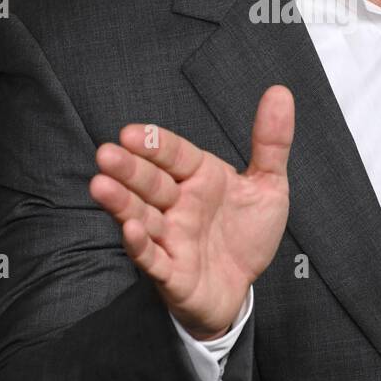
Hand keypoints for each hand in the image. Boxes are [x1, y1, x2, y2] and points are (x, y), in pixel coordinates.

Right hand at [88, 85, 293, 339]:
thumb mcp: (268, 185)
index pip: (174, 155)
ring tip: (100, 187)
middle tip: (106, 154)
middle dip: (128, 169)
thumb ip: (271, 142)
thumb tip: (280, 92)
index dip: (154, 144)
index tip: (132, 133)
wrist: (243, 288)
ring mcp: (171, 238)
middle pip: (151, 183)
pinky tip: (130, 230)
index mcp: (199, 178)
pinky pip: (153, 259)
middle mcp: (179, 205)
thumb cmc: (246, 234)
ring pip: (142, 217)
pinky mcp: (171, 273)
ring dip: (121, 203)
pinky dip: (140, 246)